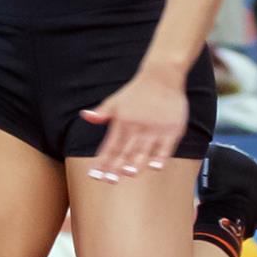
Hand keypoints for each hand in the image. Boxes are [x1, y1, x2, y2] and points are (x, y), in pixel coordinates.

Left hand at [80, 66, 189, 181]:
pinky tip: (155, 166)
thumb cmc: (137, 91)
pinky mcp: (172, 130)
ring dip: (136, 162)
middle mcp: (137, 128)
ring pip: (144, 150)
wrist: (162, 76)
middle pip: (125, 151)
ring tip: (128, 173)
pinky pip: (166, 147)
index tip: (95, 176)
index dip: (102, 162)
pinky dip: (160, 157)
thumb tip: (85, 116)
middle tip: (109, 180)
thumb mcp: (116, 100)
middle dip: (116, 167)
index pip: (110, 147)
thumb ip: (101, 113)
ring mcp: (155, 129)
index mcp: (122, 123)